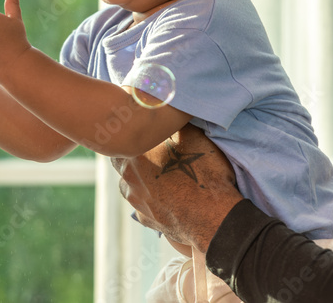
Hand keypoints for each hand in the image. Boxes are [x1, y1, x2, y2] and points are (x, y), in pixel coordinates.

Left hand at [111, 123, 241, 251]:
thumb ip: (175, 123)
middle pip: (122, 164)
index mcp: (136, 154)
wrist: (213, 216)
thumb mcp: (194, 135)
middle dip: (133, 158)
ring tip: (161, 177)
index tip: (138, 134)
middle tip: (151, 153)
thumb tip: (171, 111)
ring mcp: (136, 202)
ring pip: (130, 186)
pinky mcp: (146, 220)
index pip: (120, 142)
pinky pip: (144, 206)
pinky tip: (168, 198)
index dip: (129, 136)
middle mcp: (130, 178)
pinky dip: (152, 200)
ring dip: (140, 180)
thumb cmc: (204, 172)